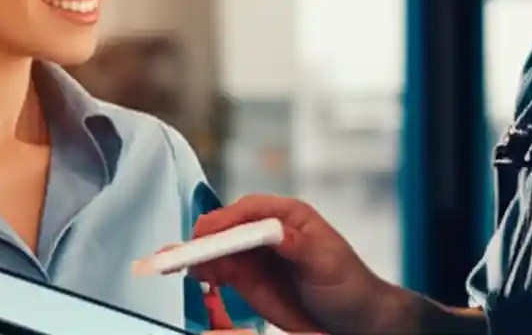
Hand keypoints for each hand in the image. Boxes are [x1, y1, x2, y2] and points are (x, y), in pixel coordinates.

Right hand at [190, 195, 402, 334]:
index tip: (208, 233)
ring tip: (176, 263)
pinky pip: (221, 271)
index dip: (226, 219)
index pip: (249, 209)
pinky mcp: (249, 279)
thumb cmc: (349, 284)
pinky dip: (204, 272)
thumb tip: (275, 230)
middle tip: (184, 252)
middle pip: (227, 227)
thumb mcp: (327, 262)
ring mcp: (256, 256)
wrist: (354, 320)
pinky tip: (193, 275)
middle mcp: (268, 231)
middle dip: (204, 238)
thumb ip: (300, 245)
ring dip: (198, 255)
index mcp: (290, 216)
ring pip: (219, 250)